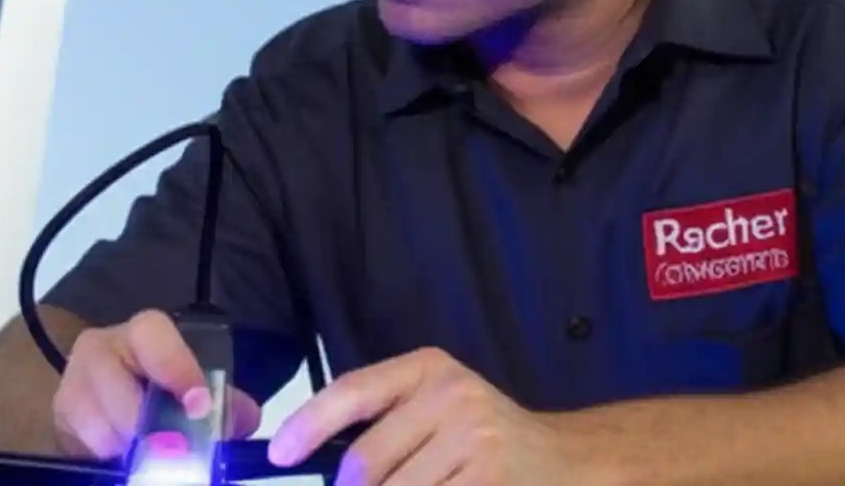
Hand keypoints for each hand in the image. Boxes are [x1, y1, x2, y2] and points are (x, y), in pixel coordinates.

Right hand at [51, 309, 261, 458]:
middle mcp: (100, 348)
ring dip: (120, 441)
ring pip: (88, 410)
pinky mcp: (59, 415)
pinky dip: (103, 453)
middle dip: (143, 421)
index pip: (152, 335)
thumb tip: (240, 416)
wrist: (124, 408)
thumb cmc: (167, 394)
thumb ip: (225, 403)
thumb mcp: (198, 395)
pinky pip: (76, 437)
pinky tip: (120, 459)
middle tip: (171, 450)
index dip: (176, 367)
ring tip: (144, 458)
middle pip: (111, 377)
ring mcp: (73, 381)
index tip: (198, 406)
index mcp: (142, 334)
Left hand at [267, 347, 591, 484]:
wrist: (566, 460)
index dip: (307, 425)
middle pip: (365, 461)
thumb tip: (307, 457)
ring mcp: (475, 439)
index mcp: (427, 368)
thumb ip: (380, 422)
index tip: (278, 456)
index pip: (351, 392)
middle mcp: (451, 395)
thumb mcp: (433, 406)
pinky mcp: (490, 479)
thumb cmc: (482, 436)